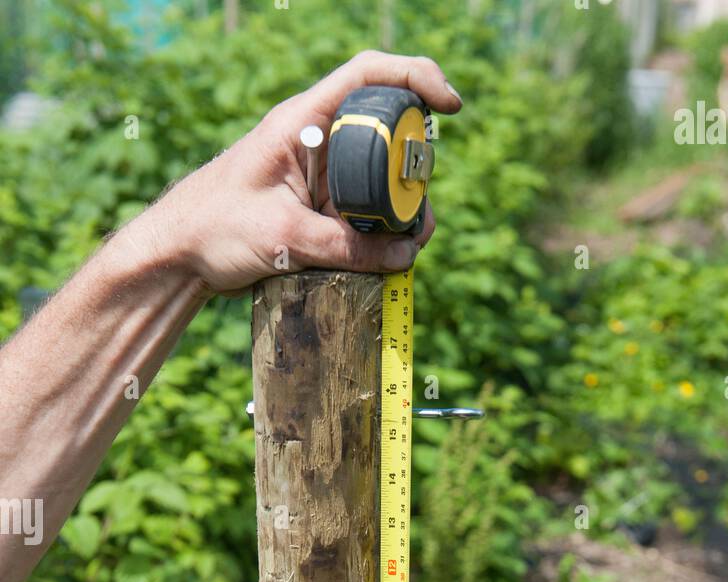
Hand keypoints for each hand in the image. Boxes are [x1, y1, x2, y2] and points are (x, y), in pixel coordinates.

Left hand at [132, 51, 461, 294]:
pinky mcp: (315, 205)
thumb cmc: (213, 228)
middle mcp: (313, 139)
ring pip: (375, 180)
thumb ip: (346, 248)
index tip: (449, 105)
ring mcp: (316, 174)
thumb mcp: (284, 238)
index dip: (415, 77)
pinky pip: (359, 210)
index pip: (367, 75)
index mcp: (301, 122)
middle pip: (383, 135)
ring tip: (404, 248)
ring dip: (397, 211)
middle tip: (421, 218)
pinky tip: (381, 258)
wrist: (176, 255)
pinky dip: (376, 231)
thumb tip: (403, 255)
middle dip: (413, 173)